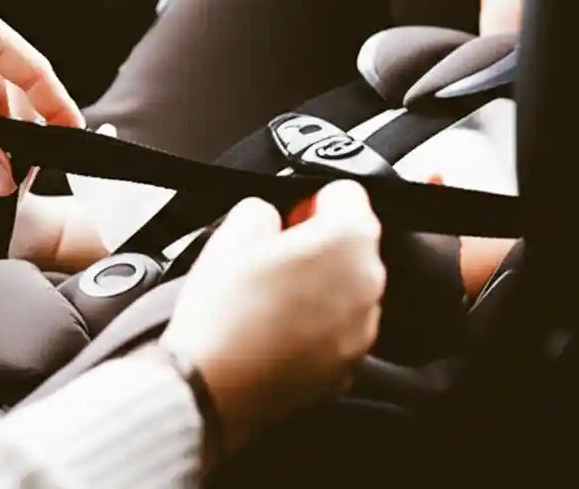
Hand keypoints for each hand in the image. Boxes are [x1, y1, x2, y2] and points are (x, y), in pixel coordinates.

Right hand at [160, 182, 384, 455]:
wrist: (211, 385)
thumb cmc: (223, 312)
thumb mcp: (231, 233)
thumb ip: (263, 208)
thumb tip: (271, 217)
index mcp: (347, 240)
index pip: (349, 193)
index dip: (313, 200)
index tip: (292, 217)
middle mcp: (368, 285)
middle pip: (352, 246)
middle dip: (318, 246)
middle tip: (273, 260)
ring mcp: (361, 331)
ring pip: (346, 291)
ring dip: (318, 287)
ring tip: (269, 300)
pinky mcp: (348, 366)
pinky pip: (337, 331)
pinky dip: (315, 327)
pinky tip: (275, 331)